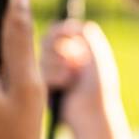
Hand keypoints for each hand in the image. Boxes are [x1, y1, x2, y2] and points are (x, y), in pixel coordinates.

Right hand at [39, 20, 121, 135]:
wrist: (92, 115)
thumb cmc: (100, 87)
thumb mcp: (98, 56)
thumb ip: (86, 34)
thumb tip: (70, 24)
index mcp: (77, 49)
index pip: (60, 30)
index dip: (61, 31)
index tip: (68, 34)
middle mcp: (63, 60)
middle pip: (46, 40)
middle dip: (58, 49)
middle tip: (70, 61)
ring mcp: (52, 73)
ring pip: (41, 56)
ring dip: (56, 64)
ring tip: (70, 78)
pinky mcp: (42, 86)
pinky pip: (38, 71)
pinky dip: (53, 75)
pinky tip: (64, 85)